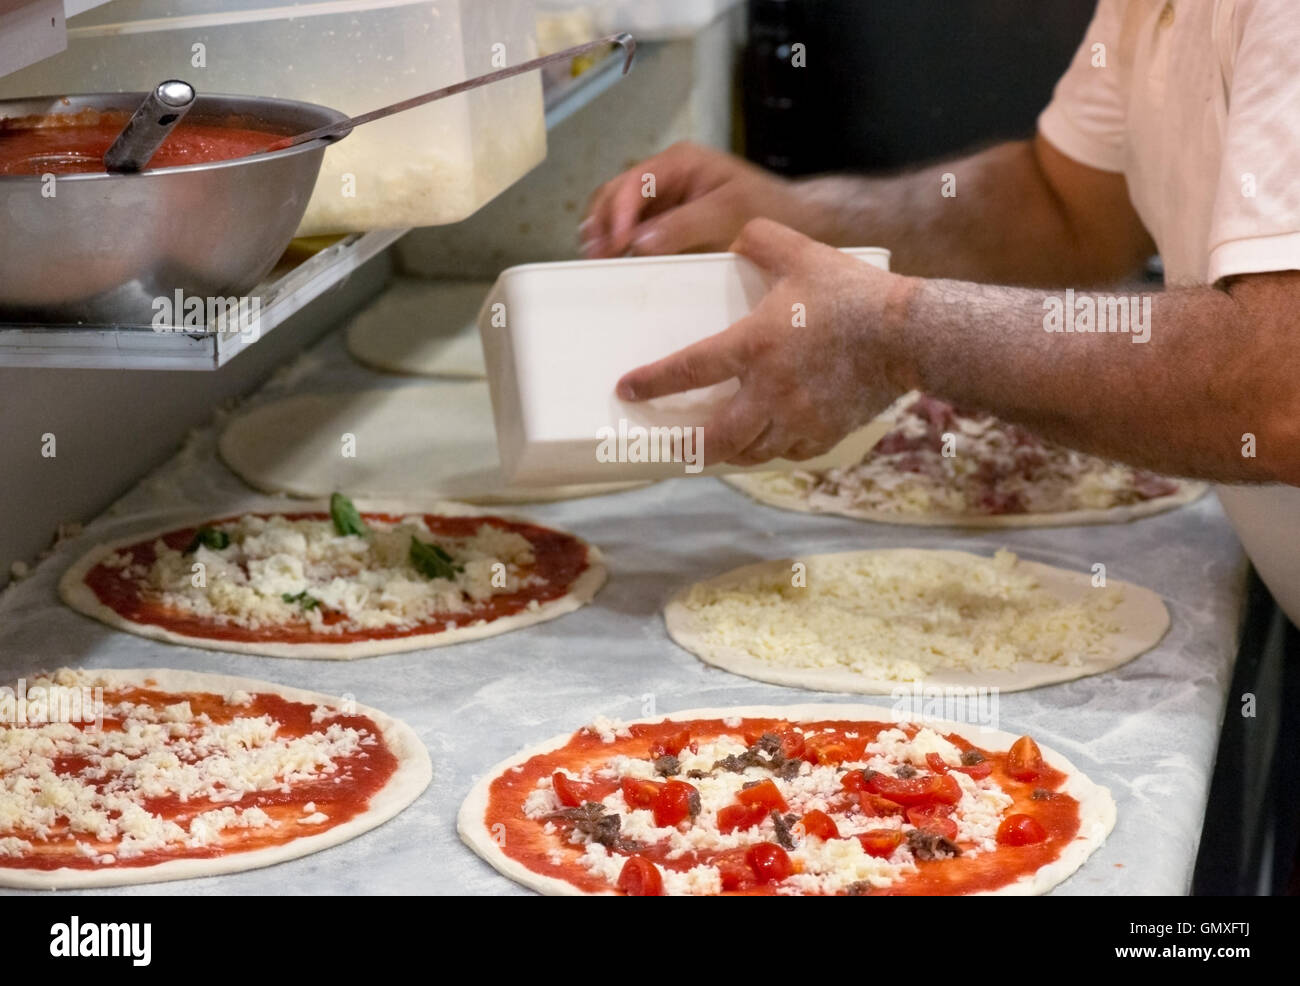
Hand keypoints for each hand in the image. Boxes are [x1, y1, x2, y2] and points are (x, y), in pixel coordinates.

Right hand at [580, 142, 815, 258]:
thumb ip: (683, 225)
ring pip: (619, 213)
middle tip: (594, 256)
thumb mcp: (728, 214)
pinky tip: (615, 263)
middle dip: (602, 223)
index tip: (615, 244)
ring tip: (596, 261)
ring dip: (605, 235)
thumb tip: (639, 241)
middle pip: (616, 195)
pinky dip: (621, 245)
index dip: (618, 214)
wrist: (796, 221)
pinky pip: (634, 231)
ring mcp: (664, 200)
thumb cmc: (769, 208)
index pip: (634, 183)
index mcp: (679, 162)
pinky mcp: (667, 223)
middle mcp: (665, 177)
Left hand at [616, 219, 916, 466]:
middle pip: (715, 437)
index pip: (689, 370)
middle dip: (686, 447)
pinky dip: (770, 451)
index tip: (627, 389)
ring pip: (750, 452)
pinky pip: (787, 453)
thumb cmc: (854, 294)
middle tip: (670, 445)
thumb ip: (760, 241)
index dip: (653, 382)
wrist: (909, 336)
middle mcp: (769, 392)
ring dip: (727, 452)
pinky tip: (766, 443)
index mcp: (755, 346)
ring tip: (714, 447)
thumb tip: (736, 239)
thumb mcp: (802, 254)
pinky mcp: (825, 434)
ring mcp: (798, 419)